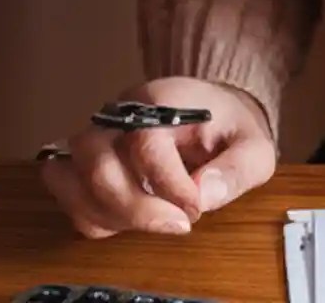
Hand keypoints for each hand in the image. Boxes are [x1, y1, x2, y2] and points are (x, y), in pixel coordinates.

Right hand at [41, 77, 275, 238]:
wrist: (211, 115)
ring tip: (156, 221)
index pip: (146, 144)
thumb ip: (238, 169)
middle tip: (179, 223)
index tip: (196, 208)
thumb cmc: (228, 130)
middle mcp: (118, 115)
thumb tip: (205, 195)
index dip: (170, 186)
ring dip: (110, 214)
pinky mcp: (83, 162)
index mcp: (162, 101)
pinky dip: (95, 217)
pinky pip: (69, 197)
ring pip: (70, 179)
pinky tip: (134, 219)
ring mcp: (95, 136)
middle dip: (136, 208)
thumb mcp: (254, 146)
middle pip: (97, 163)